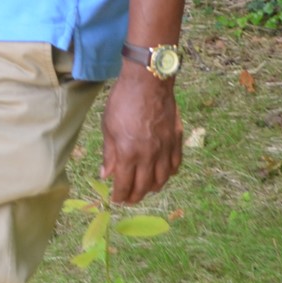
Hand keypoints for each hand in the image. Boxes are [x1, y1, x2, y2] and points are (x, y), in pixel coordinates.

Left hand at [99, 67, 182, 203]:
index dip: (120, 196)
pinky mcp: (176, 140)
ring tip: (145, 189)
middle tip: (129, 199)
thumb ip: (109, 154)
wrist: (148, 82)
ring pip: (162, 179)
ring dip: (153, 188)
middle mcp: (148, 156)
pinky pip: (176, 165)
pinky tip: (163, 174)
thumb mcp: (108, 127)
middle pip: (144, 187)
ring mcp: (165, 149)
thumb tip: (105, 175)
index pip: (124, 185)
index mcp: (128, 154)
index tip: (116, 199)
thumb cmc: (123, 102)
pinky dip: (169, 174)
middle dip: (135, 196)